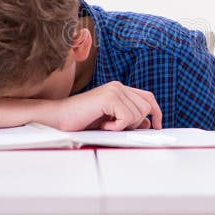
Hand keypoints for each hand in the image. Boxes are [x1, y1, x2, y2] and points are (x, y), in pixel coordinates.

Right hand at [48, 81, 162, 131]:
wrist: (57, 119)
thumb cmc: (80, 122)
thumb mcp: (110, 122)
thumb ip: (128, 120)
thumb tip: (149, 123)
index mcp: (119, 89)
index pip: (148, 98)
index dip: (156, 112)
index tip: (157, 126)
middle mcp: (118, 86)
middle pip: (146, 107)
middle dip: (136, 123)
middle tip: (115, 128)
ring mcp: (114, 90)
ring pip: (138, 113)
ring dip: (124, 126)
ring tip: (105, 125)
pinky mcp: (109, 97)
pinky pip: (127, 117)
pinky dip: (116, 127)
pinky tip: (102, 125)